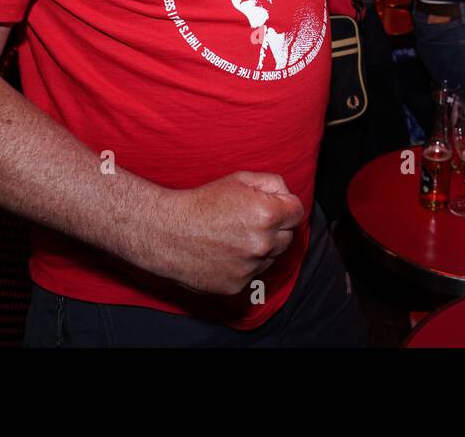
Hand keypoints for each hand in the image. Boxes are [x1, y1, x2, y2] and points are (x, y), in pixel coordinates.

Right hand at [145, 172, 305, 295]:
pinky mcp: (237, 286)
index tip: (272, 206)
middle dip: (275, 228)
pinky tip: (226, 253)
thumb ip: (272, 184)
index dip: (285, 206)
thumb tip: (288, 197)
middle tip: (250, 221)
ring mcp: (250, 267)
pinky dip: (245, 265)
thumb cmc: (203, 202)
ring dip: (261, 248)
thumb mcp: (239, 179)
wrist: (167, 232)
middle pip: (287, 237)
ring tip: (234, 237)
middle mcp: (262, 244)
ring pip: (271, 257)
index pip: (297, 212)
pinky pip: (253, 274)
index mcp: (267, 214)